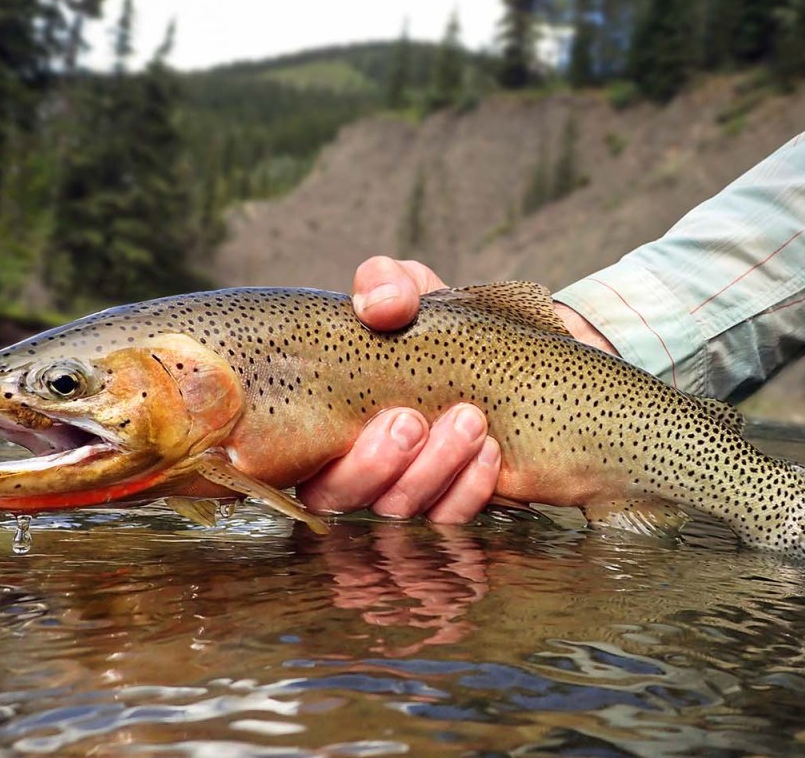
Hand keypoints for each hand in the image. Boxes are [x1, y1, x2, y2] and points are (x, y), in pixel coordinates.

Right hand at [294, 256, 615, 523]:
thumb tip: (380, 305)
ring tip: (470, 423)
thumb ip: (386, 284)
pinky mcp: (447, 506)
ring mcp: (400, 492)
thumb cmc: (435, 324)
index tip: (389, 415)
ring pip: (398, 512)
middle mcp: (351, 468)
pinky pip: (449, 520)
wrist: (507, 351)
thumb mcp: (408, 292)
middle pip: (340, 497)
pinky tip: (491, 453)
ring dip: (434, 470)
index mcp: (322, 424)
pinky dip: (470, 491)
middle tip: (416, 421)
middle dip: (379, 465)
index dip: (334, 457)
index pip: (298, 465)